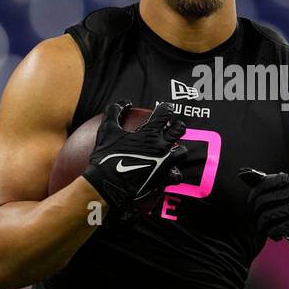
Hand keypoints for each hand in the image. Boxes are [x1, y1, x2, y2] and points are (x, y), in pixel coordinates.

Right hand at [82, 101, 186, 218]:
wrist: (108, 185)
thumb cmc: (106, 157)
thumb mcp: (107, 130)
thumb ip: (114, 112)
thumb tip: (123, 103)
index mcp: (149, 133)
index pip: (164, 114)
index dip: (166, 108)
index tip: (166, 108)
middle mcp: (161, 146)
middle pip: (179, 130)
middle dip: (177, 126)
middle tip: (173, 126)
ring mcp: (165, 163)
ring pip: (182, 152)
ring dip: (178, 148)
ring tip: (173, 149)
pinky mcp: (163, 179)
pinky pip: (177, 174)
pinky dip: (175, 172)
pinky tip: (170, 170)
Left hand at [239, 167, 288, 252]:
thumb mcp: (282, 191)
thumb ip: (263, 181)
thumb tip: (242, 172)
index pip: (265, 183)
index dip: (254, 194)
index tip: (252, 203)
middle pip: (263, 201)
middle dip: (255, 212)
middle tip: (257, 219)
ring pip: (266, 217)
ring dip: (261, 225)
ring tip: (263, 228)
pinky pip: (274, 229)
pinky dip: (270, 233)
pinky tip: (275, 234)